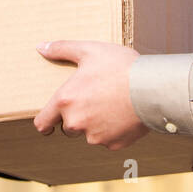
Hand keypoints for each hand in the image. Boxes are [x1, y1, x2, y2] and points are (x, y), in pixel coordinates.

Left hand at [32, 41, 148, 149]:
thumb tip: (41, 47)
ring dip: (95, 124)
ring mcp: (95, 136)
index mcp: (66, 101)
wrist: (152, 88)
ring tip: (111, 105)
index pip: (42, 123)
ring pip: (89, 134)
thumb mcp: (89, 50)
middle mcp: (76, 122)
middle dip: (76, 118)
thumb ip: (62, 49)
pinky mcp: (113, 144)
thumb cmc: (120, 67)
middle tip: (92, 101)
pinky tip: (123, 114)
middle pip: (68, 128)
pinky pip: (108, 140)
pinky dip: (113, 131)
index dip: (45, 123)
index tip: (49, 124)